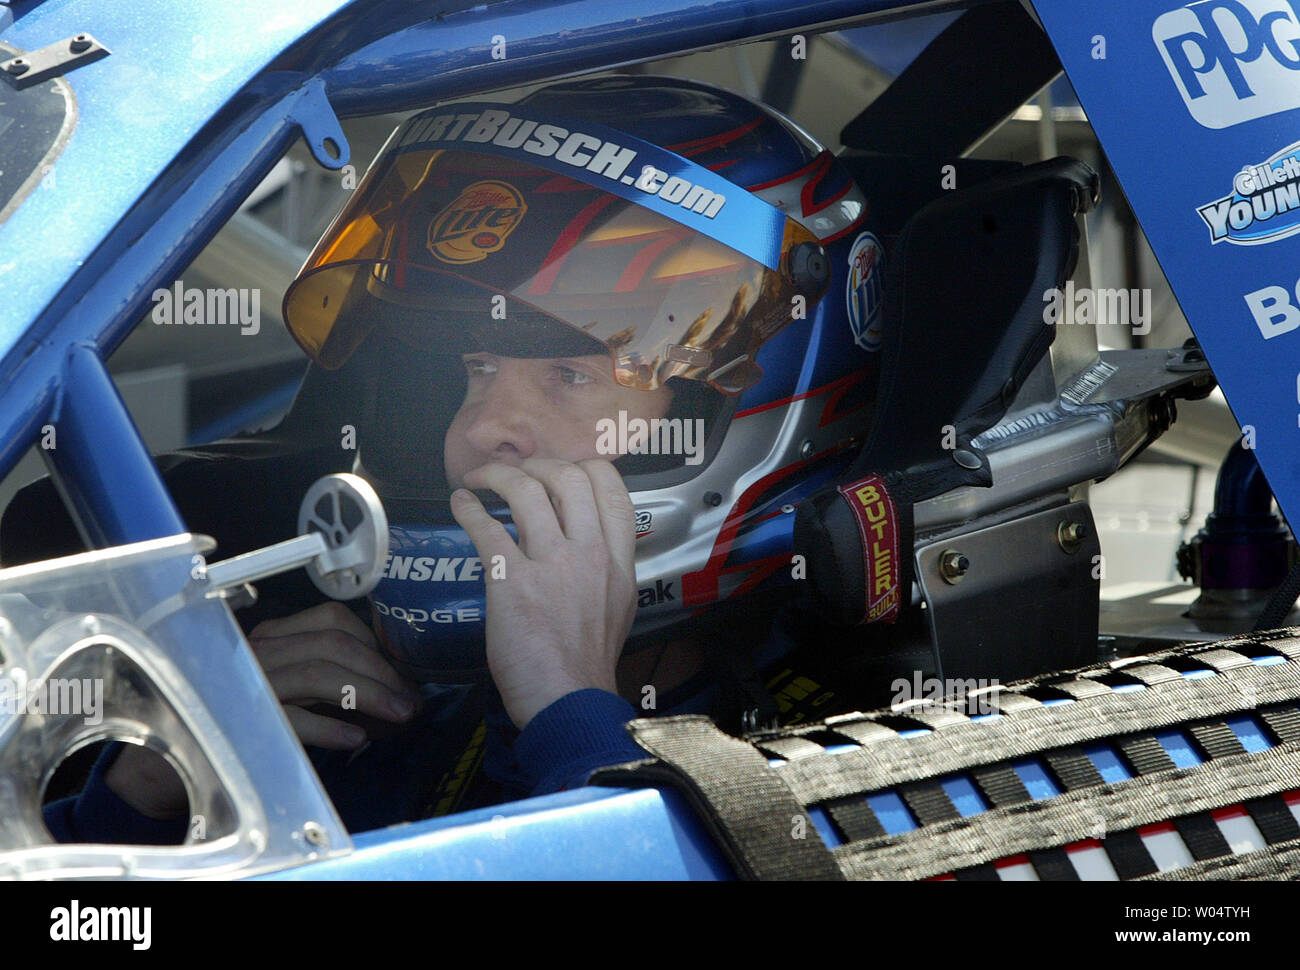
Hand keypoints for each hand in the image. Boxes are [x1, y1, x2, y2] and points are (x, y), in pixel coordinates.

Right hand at [105, 602, 420, 819]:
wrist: (167, 760)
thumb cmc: (237, 720)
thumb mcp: (282, 688)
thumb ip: (323, 679)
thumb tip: (390, 688)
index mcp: (271, 637)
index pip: (332, 620)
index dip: (374, 644)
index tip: (401, 671)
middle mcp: (258, 650)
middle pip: (332, 644)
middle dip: (380, 671)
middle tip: (409, 701)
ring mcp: (246, 682)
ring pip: (318, 672)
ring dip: (367, 693)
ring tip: (397, 715)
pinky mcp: (238, 718)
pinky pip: (292, 717)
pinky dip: (330, 726)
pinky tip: (356, 738)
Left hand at [450, 458, 637, 729]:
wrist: (568, 702)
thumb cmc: (587, 663)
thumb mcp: (616, 606)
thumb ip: (604, 568)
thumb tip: (579, 540)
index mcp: (619, 561)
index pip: (613, 488)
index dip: (584, 467)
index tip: (560, 471)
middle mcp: (591, 554)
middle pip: (570, 477)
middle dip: (538, 464)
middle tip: (517, 472)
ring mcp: (552, 565)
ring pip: (527, 490)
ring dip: (497, 476)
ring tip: (481, 480)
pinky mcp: (512, 582)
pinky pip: (487, 529)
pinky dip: (469, 509)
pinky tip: (461, 505)